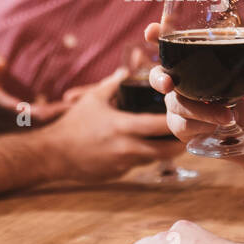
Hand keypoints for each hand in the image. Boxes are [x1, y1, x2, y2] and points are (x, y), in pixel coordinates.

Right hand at [0, 33, 66, 130]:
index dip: (14, 107)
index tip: (35, 110)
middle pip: (5, 116)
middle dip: (33, 117)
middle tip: (60, 114)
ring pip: (9, 126)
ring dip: (35, 124)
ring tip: (59, 117)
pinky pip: (9, 130)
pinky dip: (28, 127)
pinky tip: (48, 123)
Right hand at [43, 69, 178, 181]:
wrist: (54, 154)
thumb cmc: (73, 124)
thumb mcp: (93, 99)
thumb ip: (113, 84)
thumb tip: (125, 69)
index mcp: (123, 127)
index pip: (159, 126)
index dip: (176, 121)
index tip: (185, 115)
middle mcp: (126, 148)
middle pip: (166, 150)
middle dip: (181, 143)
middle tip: (189, 133)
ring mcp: (123, 164)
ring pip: (154, 159)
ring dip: (164, 150)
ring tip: (171, 139)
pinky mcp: (118, 174)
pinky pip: (138, 165)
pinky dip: (144, 156)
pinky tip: (144, 147)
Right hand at [145, 8, 243, 145]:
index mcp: (194, 57)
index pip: (169, 42)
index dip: (156, 36)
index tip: (151, 31)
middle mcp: (181, 78)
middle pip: (159, 75)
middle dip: (160, 79)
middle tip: (170, 83)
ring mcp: (179, 103)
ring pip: (177, 105)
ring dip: (202, 111)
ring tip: (230, 116)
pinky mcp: (182, 126)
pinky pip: (182, 125)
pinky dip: (203, 126)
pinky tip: (220, 128)